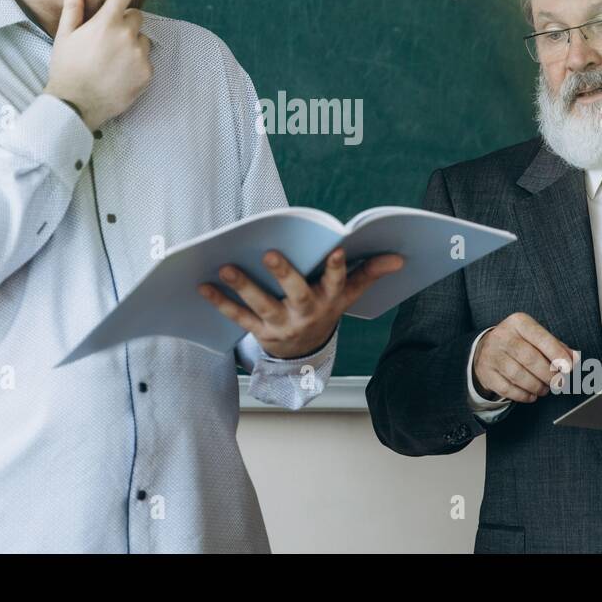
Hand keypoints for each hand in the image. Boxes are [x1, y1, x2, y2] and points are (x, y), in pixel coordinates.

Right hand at [43, 0, 155, 130]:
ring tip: (111, 60)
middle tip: (105, 41)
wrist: (76, 105)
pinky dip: (136, 63)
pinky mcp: (148, 73)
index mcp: (106, 22)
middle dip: (124, 23)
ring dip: (132, 43)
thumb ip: (72, 7)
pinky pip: (146, 59)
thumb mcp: (65, 36)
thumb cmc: (67, 68)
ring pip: (142, 38)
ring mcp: (139, 55)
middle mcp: (127, 35)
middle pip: (135, 17)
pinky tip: (118, 73)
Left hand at [197, 248, 403, 358]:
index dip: (336, 268)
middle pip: (297, 293)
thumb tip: (398, 257)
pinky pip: (239, 318)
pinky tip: (203, 287)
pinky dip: (221, 303)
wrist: (305, 353)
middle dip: (285, 274)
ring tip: (226, 267)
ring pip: (263, 305)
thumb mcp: (348, 294)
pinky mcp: (261, 333)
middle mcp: (306, 313)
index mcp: (329, 299)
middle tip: (270, 253)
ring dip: (244, 287)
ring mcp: (282, 325)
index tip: (337, 248)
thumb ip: (369, 273)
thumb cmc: (326, 308)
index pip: (336, 282)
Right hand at [472, 312, 576, 403]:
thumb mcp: (537, 338)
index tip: (569, 368)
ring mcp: (491, 354)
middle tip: (558, 383)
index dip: (557, 354)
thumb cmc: (519, 343)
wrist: (487, 349)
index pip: (541, 338)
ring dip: (537, 387)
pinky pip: (507, 389)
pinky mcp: (486, 372)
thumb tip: (575, 358)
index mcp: (518, 323)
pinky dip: (523, 395)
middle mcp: (502, 336)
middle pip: (530, 359)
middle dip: (549, 375)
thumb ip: (558, 347)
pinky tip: (531, 394)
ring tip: (545, 389)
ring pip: (519, 376)